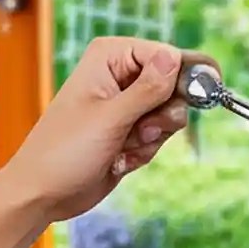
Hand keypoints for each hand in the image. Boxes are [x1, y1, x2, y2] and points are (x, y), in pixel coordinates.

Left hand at [3, 37, 212, 222]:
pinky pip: (161, 134)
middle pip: (176, 84)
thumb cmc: (64, 152)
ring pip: (172, 112)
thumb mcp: (110, 118)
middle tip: (143, 129)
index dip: (186, 75)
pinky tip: (119, 159)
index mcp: (110, 58)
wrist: (44, 193)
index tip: (205, 95)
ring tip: (123, 147)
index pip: (168, 54)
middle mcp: (121, 75)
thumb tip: (176, 56)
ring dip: (153, 136)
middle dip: (164, 114)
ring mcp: (128, 103)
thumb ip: (148, 88)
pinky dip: (146, 150)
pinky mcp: (132, 128)